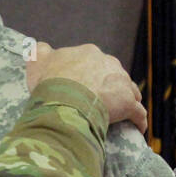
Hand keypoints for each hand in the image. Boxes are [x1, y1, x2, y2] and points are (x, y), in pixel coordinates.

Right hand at [26, 42, 146, 131]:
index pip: (93, 62)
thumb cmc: (50, 83)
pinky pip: (138, 113)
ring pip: (130, 91)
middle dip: (110, 86)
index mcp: (88, 53)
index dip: (89, 75)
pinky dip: (138, 120)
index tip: (83, 87)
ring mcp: (120, 82)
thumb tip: (41, 47)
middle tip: (101, 102)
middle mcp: (108, 63)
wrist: (63, 102)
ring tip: (122, 115)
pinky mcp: (128, 103)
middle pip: (114, 75)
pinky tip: (137, 128)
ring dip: (127, 101)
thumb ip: (39, 52)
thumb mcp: (37, 62)